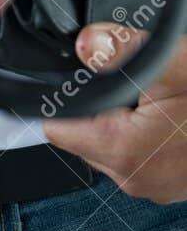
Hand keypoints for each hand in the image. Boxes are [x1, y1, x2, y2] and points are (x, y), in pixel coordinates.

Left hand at [43, 23, 186, 202]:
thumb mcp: (173, 62)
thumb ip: (121, 49)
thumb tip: (84, 43)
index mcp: (124, 153)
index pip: (56, 127)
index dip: (59, 95)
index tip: (69, 74)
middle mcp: (134, 179)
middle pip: (80, 134)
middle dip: (95, 104)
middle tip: (130, 81)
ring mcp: (154, 187)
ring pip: (108, 143)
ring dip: (120, 116)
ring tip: (154, 96)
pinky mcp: (170, 185)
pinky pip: (137, 154)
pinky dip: (142, 131)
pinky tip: (167, 112)